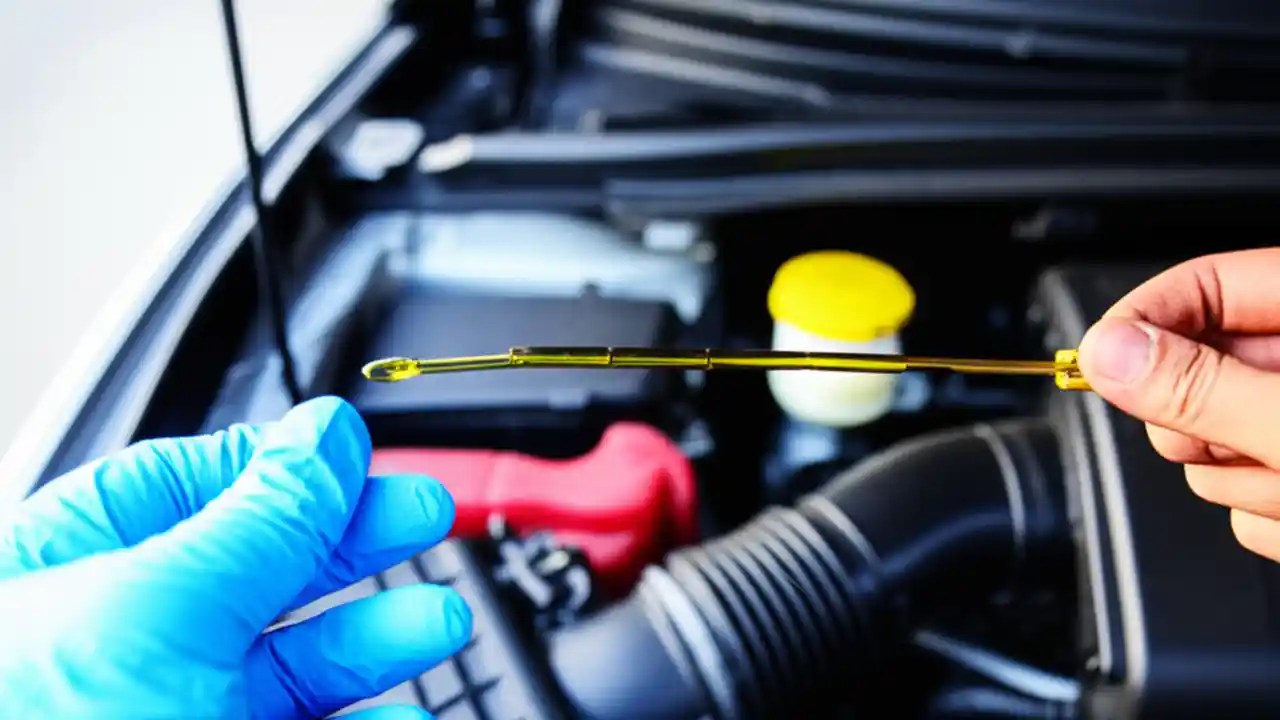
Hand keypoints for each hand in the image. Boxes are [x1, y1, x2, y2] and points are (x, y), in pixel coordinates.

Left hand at [0, 396, 471, 718]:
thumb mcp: (159, 610)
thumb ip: (259, 520)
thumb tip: (325, 437)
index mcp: (69, 573)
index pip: (182, 488)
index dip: (277, 464)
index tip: (353, 454)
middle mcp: (119, 649)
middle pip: (257, 570)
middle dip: (351, 541)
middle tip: (424, 515)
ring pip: (292, 668)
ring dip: (374, 639)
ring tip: (435, 621)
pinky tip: (400, 717)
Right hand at [1077, 248, 1279, 560]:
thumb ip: (1200, 388)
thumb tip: (1106, 352)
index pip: (1203, 285)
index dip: (1143, 319)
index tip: (1096, 360)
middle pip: (1192, 376)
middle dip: (1205, 428)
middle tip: (1244, 441)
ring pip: (1210, 453)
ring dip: (1248, 485)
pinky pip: (1242, 503)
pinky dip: (1271, 520)